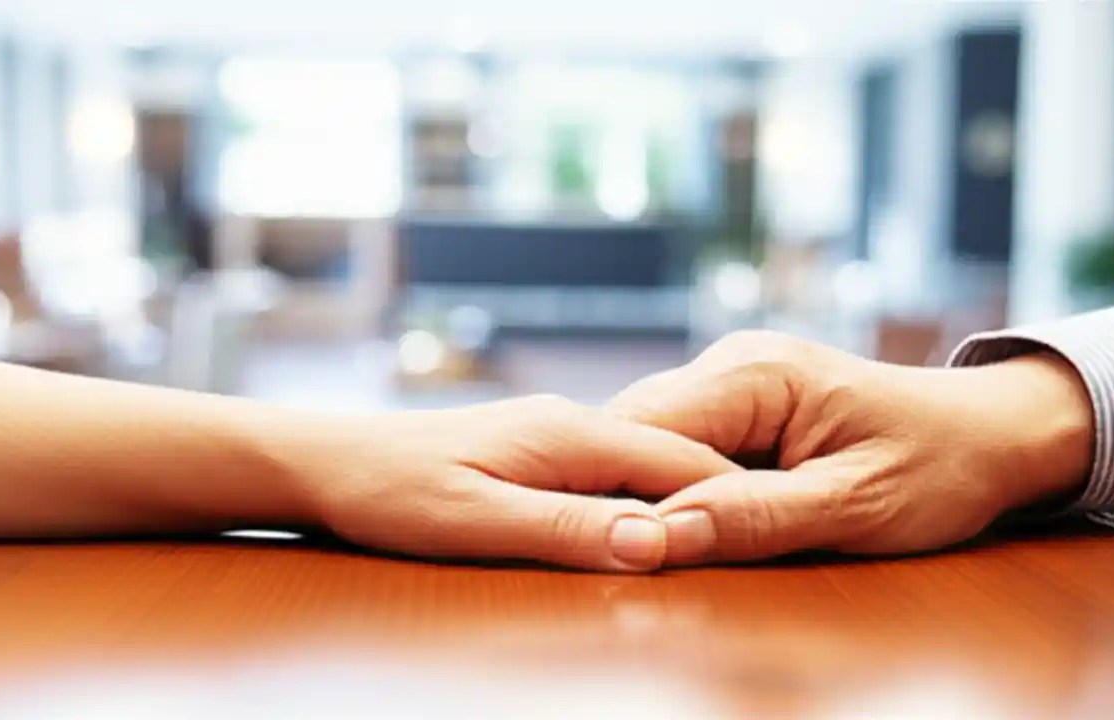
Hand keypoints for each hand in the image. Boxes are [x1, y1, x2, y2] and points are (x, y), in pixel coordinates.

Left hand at [267, 395, 737, 571]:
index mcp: (569, 434)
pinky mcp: (535, 450)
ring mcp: (553, 433)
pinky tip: (653, 523)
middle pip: (672, 459)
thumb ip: (565, 529)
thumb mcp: (476, 523)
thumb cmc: (392, 494)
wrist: (328, 463)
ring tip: (732, 533)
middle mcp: (570, 423)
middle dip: (724, 496)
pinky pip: (612, 472)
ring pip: (644, 464)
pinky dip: (644, 498)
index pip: (679, 464)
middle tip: (778, 535)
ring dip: (685, 500)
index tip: (785, 529)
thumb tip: (650, 544)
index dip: (732, 500)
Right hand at [608, 331, 1093, 564]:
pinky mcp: (737, 406)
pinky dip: (676, 485)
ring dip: (651, 490)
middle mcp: (729, 362)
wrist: (991, 433)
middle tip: (636, 554)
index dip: (617, 487)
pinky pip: (680, 444)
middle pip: (630, 428)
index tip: (618, 548)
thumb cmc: (941, 464)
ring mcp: (730, 380)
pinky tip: (694, 520)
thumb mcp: (856, 505)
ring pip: (648, 438)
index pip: (640, 425)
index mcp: (753, 372)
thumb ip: (758, 518)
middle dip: (626, 490)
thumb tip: (661, 536)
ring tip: (666, 541)